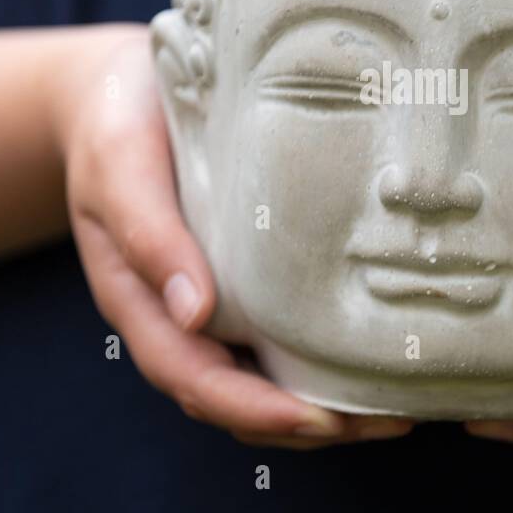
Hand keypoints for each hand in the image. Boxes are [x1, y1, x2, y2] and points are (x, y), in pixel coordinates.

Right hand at [51, 25, 411, 448]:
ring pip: (266, 379)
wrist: (122, 87)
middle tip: (385, 425)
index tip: (316, 420)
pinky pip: (284, 335)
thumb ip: (148, 234)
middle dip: (307, 424)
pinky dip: (326, 359)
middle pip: (238, 399)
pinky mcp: (248, 277)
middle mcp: (179, 316)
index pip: (194, 379)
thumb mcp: (120, 168)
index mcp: (140, 301)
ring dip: (325, 405)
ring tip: (396, 409)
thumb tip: (194, 313)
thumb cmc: (116, 125)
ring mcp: (215, 301)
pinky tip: (378, 352)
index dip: (253, 409)